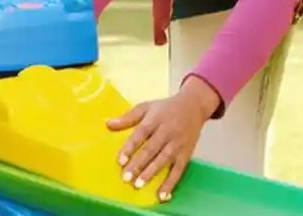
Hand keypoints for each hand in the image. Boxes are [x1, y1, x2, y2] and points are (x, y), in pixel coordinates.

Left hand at [108, 77, 220, 201]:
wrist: (193, 107)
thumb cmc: (165, 108)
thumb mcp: (146, 107)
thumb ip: (128, 117)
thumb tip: (108, 124)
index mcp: (154, 120)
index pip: (140, 134)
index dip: (130, 147)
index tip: (120, 160)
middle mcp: (166, 133)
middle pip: (151, 149)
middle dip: (138, 164)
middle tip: (126, 178)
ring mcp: (177, 144)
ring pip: (163, 160)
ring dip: (151, 173)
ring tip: (139, 185)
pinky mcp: (186, 154)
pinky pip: (179, 170)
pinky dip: (171, 183)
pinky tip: (163, 195)